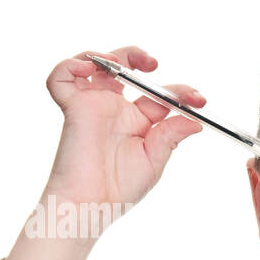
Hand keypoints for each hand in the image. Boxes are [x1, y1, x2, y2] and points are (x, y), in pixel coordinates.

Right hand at [40, 45, 205, 227]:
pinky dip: (69, 66)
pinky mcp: (72, 108)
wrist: (91, 204)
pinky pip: (61, 77)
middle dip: (138, 57)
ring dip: (108, 55)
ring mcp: (92, 106)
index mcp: (138, 121)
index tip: (198, 100)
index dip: (180, 92)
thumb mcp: (154, 159)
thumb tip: (196, 121)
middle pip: (124, 68)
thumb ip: (171, 136)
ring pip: (93, 63)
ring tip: (120, 63)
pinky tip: (87, 69)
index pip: (160, 95)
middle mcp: (115, 109)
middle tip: (154, 64)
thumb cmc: (120, 189)